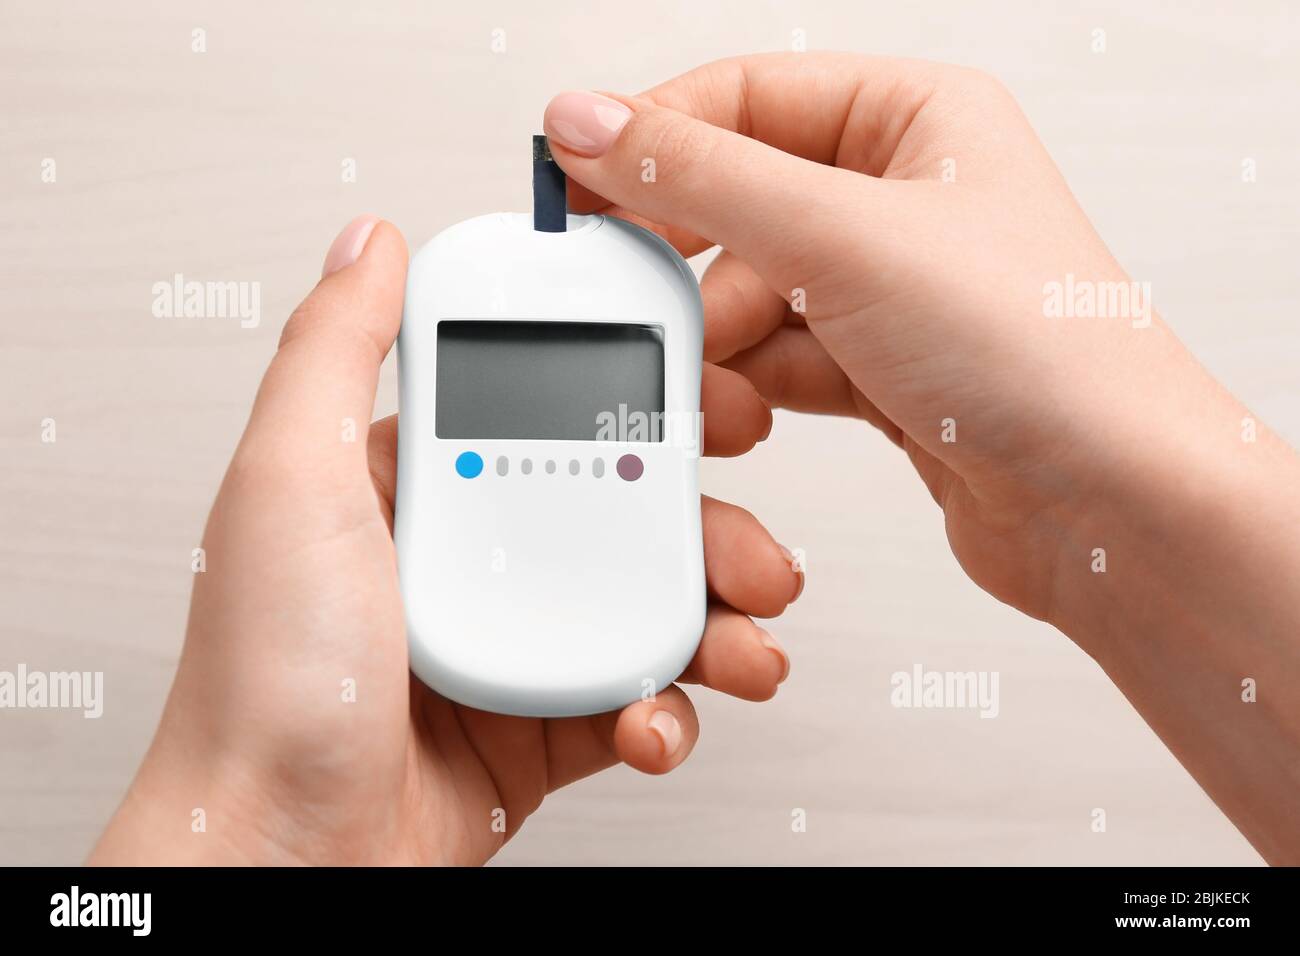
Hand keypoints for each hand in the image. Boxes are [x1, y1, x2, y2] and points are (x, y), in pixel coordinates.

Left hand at [91, 215, 800, 864]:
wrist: (279, 861)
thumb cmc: (261, 684)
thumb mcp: (286, 485)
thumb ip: (334, 355)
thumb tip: (368, 242)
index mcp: (420, 484)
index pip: (551, 411)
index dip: (643, 397)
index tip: (712, 398)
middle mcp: (473, 554)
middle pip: (626, 510)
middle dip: (709, 525)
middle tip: (754, 546)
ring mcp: (513, 641)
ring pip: (649, 605)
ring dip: (720, 620)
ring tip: (748, 643)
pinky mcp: (540, 726)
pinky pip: (637, 700)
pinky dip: (670, 712)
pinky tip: (660, 720)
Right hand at [543, 54, 1299, 862]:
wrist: (1112, 508)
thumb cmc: (1039, 355)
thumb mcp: (844, 238)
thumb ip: (703, 178)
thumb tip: (593, 121)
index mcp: (917, 119)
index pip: (746, 97)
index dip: (652, 136)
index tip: (573, 179)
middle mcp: (907, 198)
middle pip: (742, 203)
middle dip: (690, 264)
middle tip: (636, 298)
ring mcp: (894, 290)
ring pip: (754, 293)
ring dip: (721, 343)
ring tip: (719, 384)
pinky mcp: (884, 371)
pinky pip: (782, 358)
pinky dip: (753, 386)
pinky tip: (751, 411)